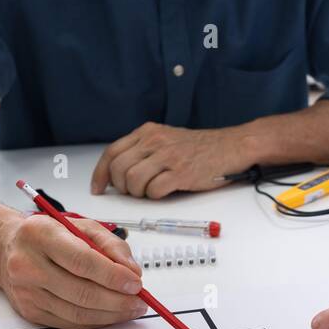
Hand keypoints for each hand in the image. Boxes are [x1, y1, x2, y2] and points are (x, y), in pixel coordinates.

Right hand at [0, 213, 145, 328]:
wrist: (6, 248)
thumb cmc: (47, 236)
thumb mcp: (80, 226)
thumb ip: (110, 245)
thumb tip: (132, 272)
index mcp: (40, 235)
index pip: (82, 261)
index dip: (113, 276)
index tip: (136, 283)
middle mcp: (28, 264)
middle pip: (81, 292)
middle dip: (118, 301)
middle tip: (139, 301)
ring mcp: (27, 291)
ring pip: (77, 313)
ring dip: (111, 315)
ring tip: (131, 310)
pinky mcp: (29, 311)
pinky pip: (70, 323)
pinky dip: (96, 322)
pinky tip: (110, 315)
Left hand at [91, 122, 247, 198]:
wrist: (230, 147)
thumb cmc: (199, 148)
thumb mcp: (165, 139)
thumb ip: (143, 151)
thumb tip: (119, 173)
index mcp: (147, 132)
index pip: (112, 152)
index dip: (101, 173)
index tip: (99, 188)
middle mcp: (154, 141)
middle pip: (119, 169)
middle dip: (122, 187)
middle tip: (133, 192)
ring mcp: (168, 156)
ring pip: (133, 181)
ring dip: (138, 193)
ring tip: (151, 191)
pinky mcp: (181, 172)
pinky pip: (155, 190)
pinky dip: (155, 196)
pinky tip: (165, 191)